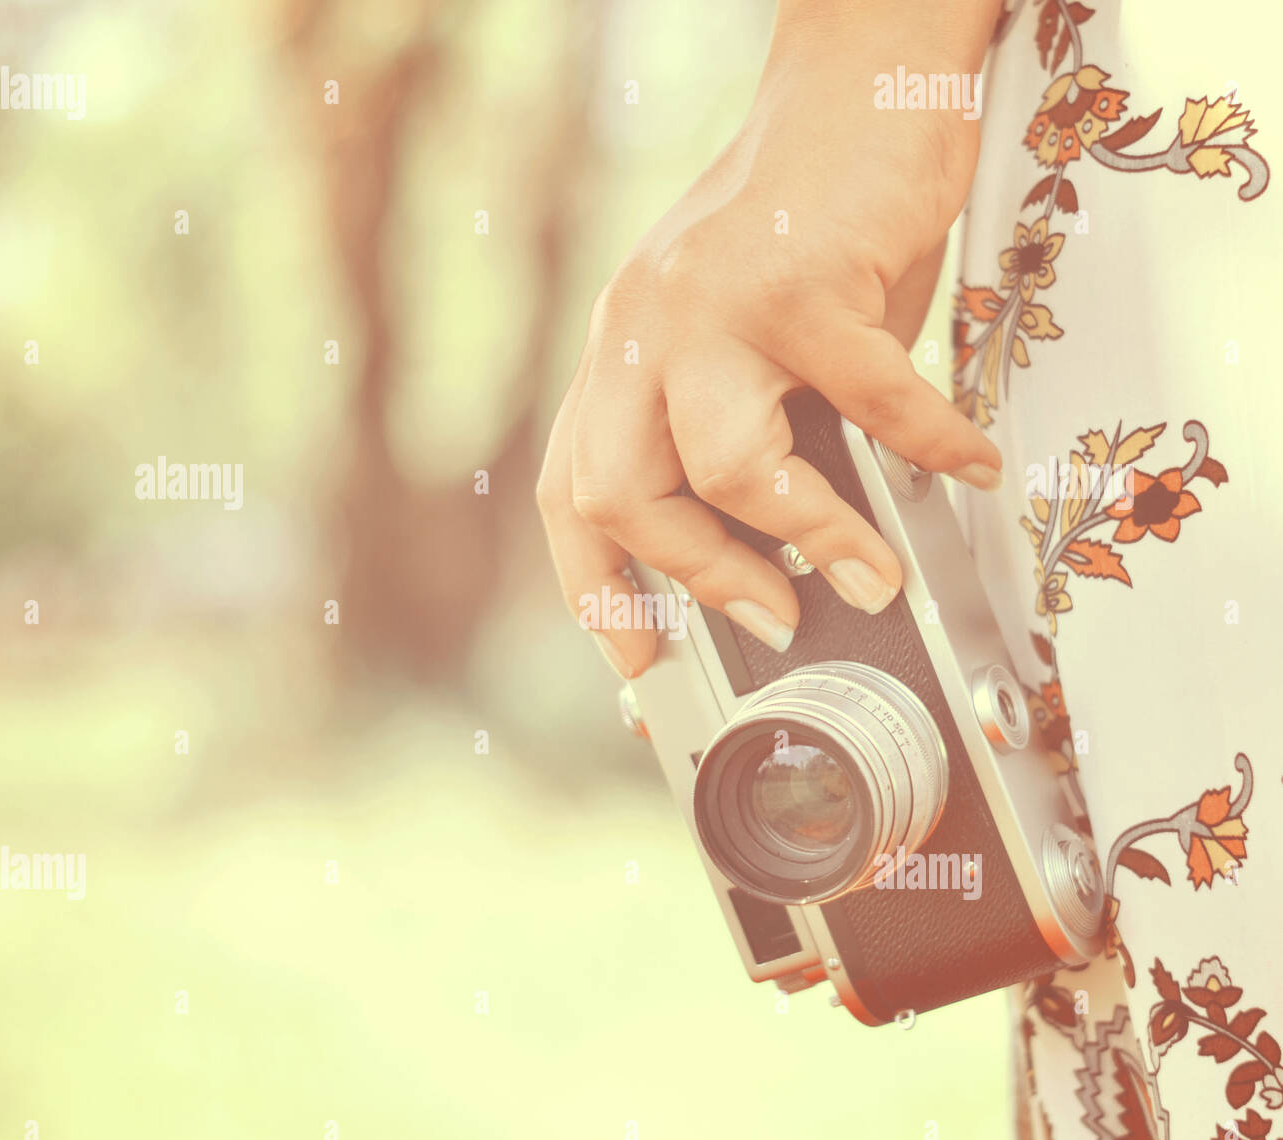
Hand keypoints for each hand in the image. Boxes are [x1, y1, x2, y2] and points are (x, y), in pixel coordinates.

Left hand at [538, 0, 1004, 677]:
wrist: (853, 81)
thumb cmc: (802, 228)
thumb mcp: (739, 340)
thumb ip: (739, 430)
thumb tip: (787, 553)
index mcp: (620, 353)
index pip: (571, 492)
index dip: (597, 587)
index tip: (639, 656)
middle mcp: (642, 329)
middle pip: (625, 497)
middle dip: (701, 581)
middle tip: (772, 619)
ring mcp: (712, 302)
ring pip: (730, 468)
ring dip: (810, 540)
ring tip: (871, 575)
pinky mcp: (799, 278)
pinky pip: (871, 399)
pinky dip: (931, 446)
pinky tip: (967, 466)